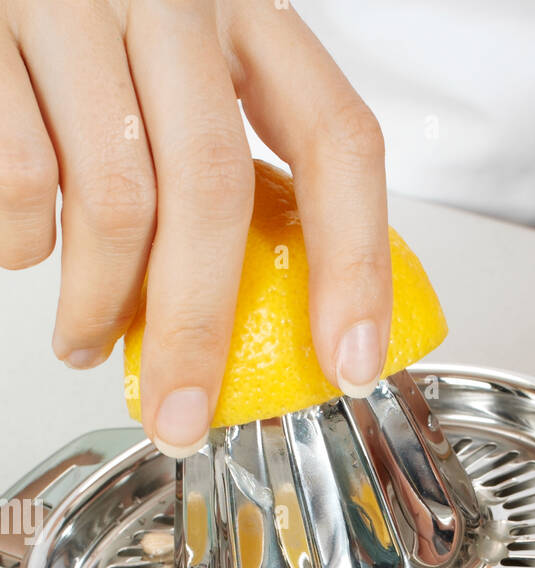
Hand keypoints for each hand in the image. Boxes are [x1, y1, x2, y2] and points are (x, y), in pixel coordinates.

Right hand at [0, 0, 389, 455]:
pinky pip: (21, 175)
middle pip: (213, 188)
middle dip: (199, 331)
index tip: (350, 362)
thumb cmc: (98, 25)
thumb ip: (226, 160)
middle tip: (182, 414)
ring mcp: (77, 7)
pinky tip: (32, 254)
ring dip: (102, 304)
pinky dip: (25, 243)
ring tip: (88, 342)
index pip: (336, 141)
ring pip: (116, 197)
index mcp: (248, 11)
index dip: (355, 268)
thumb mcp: (190, 70)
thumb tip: (258, 313)